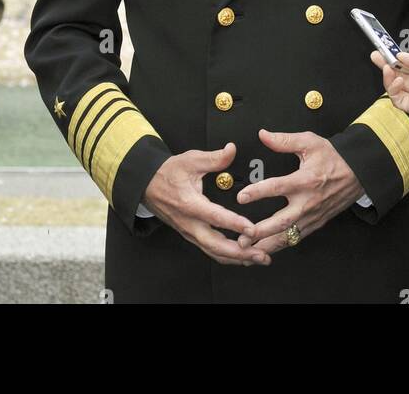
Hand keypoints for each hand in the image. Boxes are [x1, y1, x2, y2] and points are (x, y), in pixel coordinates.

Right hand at [142, 143, 266, 265]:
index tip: (251, 229)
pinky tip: (242, 257)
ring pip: (214, 252)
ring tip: (259, 258)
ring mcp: (189, 232)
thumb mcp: (190, 160)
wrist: (147, 185)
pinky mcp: (190, 236)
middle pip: (216, 245)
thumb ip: (213, 158)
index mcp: (190, 204)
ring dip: (237, 258)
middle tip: (261, 254)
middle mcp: (189, 223)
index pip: (215, 217)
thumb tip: (232, 150)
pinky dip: (227, 256)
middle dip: (240, 252)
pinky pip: (210, 250)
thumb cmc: (168, 172)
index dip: (234, 224)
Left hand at [234, 130, 361, 254]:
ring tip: (248, 251)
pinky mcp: (315, 224)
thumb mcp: (310, 142)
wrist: (357, 173)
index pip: (278, 187)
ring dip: (267, 244)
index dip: (258, 192)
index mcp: (305, 180)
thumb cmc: (332, 157)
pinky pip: (296, 238)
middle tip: (242, 236)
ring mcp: (312, 216)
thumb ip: (284, 140)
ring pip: (288, 236)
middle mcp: (308, 202)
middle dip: (261, 231)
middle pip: (282, 221)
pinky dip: (280, 246)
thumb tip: (263, 135)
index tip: (241, 197)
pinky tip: (266, 251)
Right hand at [370, 48, 408, 122]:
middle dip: (387, 65)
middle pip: (400, 75)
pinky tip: (396, 78)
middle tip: (375, 55)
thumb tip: (400, 56)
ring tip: (386, 66)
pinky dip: (392, 88)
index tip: (386, 51)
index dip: (397, 59)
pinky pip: (398, 99)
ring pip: (396, 88)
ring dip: (388, 76)